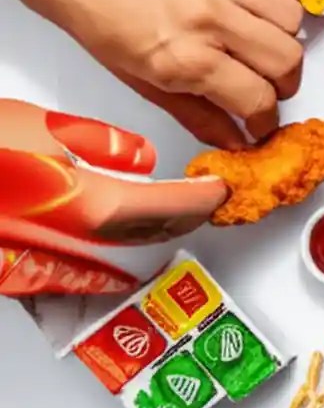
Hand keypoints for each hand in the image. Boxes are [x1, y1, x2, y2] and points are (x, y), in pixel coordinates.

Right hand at [0, 99, 225, 296]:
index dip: (198, 200)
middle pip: (145, 238)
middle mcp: (71, 243)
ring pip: (114, 265)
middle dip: (180, 220)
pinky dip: (103, 272)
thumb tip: (139, 159)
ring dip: (147, 243)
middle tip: (201, 205)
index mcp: (86, 203)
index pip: (166, 208)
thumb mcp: (39, 125)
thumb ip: (98, 143)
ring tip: (168, 223)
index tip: (218, 191)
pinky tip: (116, 267)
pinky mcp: (21, 279)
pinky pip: (74, 282)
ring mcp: (44, 267)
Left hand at [52, 0, 304, 149]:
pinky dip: (279, 3)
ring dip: (284, 40)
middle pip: (287, 61)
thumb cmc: (101, 18)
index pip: (257, 98)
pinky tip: (256, 11)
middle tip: (266, 87)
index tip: (261, 122)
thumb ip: (198, 115)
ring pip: (294, 21)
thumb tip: (236, 140)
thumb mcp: (143, 82)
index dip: (265, 120)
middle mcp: (212, 18)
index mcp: (185, 58)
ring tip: (260, 45)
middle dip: (283, 85)